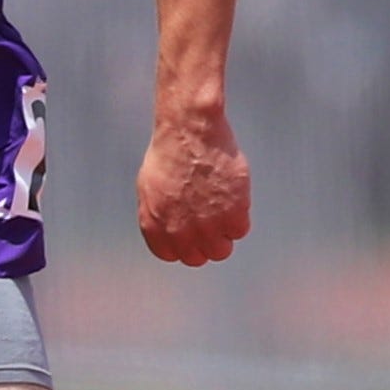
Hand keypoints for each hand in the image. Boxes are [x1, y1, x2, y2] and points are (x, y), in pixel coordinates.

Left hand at [136, 104, 250, 265]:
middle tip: (210, 220)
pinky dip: (239, 216)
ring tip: (222, 207)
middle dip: (205, 241)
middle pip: (199, 257)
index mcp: (155, 225)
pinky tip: (232, 196)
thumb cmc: (169, 153)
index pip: (172, 254)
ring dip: (223, 233)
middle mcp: (180, 230)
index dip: (184, 244)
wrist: (190, 132)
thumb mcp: (149, 188)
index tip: (191, 233)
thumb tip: (170, 233)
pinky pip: (240, 230)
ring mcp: (207, 224)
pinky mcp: (233, 213)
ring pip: (221, 250)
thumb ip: (158, 217)